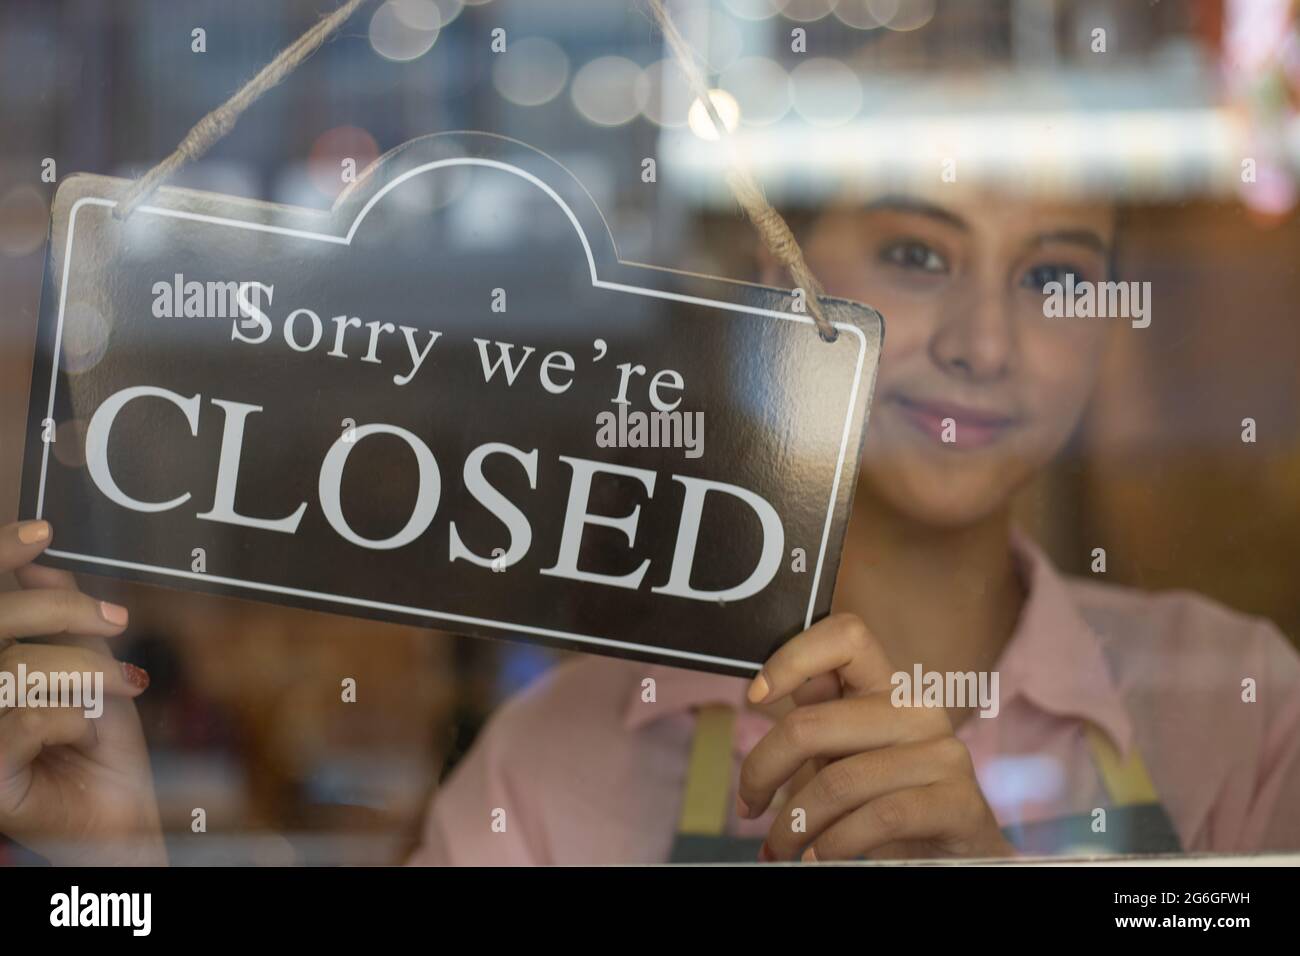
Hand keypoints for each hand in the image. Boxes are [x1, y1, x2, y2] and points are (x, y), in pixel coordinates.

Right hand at [0, 520, 164, 864]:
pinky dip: (67, 718)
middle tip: (114, 622)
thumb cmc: (98, 743)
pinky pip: (21, 723)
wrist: (117, 814)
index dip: (0, 557)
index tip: (42, 533)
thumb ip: (62, 622)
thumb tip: (42, 567)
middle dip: (63, 614)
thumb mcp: (87, 669)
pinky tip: (85, 731)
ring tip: (118, 688)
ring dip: (80, 673)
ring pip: (12, 671)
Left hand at [738, 613, 1014, 861]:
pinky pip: (879, 818)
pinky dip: (834, 846)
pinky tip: (818, 858)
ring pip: (839, 782)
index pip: (845, 636)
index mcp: (887, 689)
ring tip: (778, 848)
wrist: (957, 858)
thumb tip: (759, 691)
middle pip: (813, 723)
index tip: (755, 696)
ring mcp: (943, 753)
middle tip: (747, 808)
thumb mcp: (848, 755)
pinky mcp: (959, 801)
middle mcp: (917, 710)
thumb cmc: (890, 804)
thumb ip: (818, 723)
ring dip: (793, 825)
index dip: (792, 657)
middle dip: (763, 770)